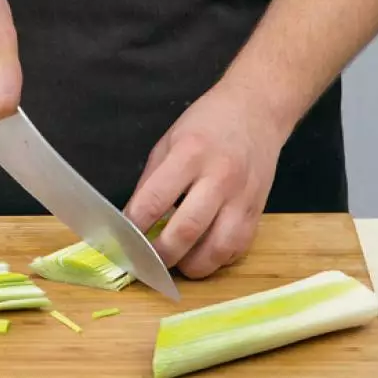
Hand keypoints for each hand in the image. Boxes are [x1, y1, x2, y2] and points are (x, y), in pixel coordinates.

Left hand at [123, 84, 289, 278]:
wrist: (256, 111)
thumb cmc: (207, 124)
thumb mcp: (167, 142)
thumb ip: (149, 183)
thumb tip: (130, 222)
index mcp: (190, 154)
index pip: (154, 201)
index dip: (133, 228)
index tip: (120, 242)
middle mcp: (220, 178)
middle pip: (187, 231)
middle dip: (159, 255)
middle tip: (144, 262)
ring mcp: (242, 198)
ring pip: (217, 249)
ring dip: (190, 265)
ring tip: (174, 262)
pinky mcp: (258, 212)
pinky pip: (236, 249)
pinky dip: (215, 260)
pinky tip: (200, 253)